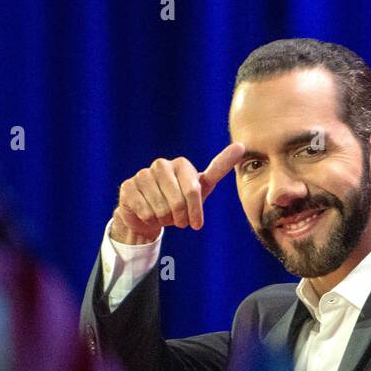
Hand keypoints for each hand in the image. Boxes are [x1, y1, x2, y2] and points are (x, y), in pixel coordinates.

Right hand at [111, 142, 244, 243]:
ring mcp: (143, 175)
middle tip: (177, 219)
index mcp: (181, 165)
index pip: (193, 190)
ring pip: (161, 209)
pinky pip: (145, 211)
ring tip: (162, 214)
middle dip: (180, 218)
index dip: (195, 211)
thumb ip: (219, 168)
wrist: (149, 214)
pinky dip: (150, 219)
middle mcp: (161, 165)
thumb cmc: (179, 201)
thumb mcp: (201, 188)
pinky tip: (148, 213)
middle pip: (178, 202)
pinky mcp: (128, 187)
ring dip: (164, 219)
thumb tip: (242, 146)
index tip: (196, 224)